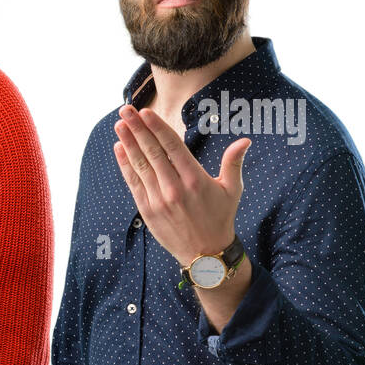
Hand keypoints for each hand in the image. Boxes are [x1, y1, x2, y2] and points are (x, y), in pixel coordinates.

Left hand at [112, 105, 249, 265]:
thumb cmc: (220, 218)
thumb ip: (233, 162)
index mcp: (195, 179)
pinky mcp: (147, 210)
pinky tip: (119, 149)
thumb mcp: (232, 190)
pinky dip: (125, 165)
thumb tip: (245, 140)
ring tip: (119, 124)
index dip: (157, 128)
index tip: (145, 113)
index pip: (172, 147)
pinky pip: (133, 183)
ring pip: (140, 165)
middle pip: (152, 152)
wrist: (205, 254)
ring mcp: (158, 199)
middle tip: (125, 109)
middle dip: (137, 129)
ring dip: (128, 143)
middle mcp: (175, 188)